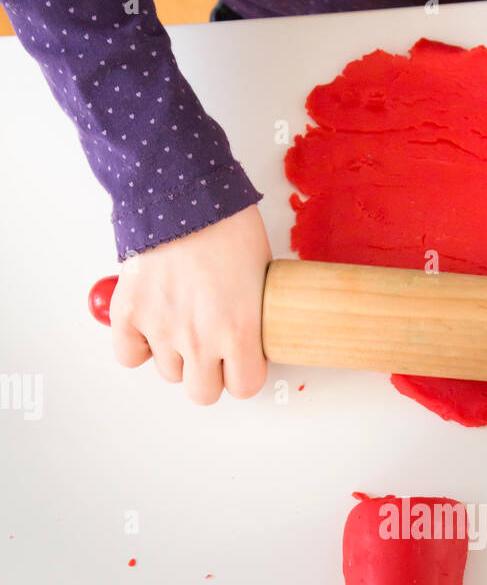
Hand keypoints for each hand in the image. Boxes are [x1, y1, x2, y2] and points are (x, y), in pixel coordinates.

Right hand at [109, 205, 270, 403]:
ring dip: (175, 354)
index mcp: (239, 331)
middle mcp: (200, 340)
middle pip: (203, 392)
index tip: (240, 359)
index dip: (242, 374)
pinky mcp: (130, 314)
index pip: (243, 387)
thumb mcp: (260, 274)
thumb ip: (252, 314)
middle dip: (208, 373)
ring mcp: (162, 329)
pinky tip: (150, 324)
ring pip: (168, 373)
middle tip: (210, 347)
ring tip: (180, 320)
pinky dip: (137, 345)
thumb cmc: (226, 223)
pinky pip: (129, 355)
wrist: (183, 192)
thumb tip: (250, 331)